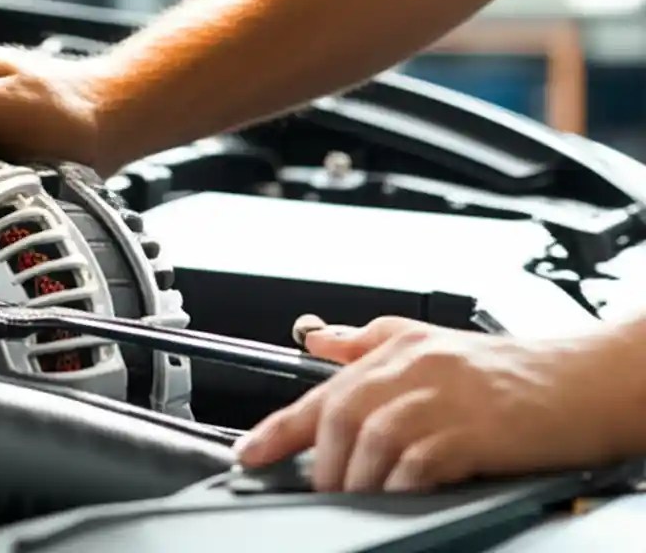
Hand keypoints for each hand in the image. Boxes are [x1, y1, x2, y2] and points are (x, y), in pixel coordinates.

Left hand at [236, 316, 640, 492]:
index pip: (323, 388)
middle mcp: (414, 366)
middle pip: (339, 415)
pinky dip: (398, 485)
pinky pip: (416, 463)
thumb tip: (315, 337)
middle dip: (322, 463)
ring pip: (370, 441)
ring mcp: (443, 397)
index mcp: (398, 346)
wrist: (587, 381)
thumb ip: (368, 342)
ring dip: (357, 479)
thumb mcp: (432, 342)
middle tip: (320, 491)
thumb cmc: (514, 371)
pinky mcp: (472, 430)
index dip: (279, 427)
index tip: (249, 453)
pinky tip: (398, 496)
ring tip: (357, 500)